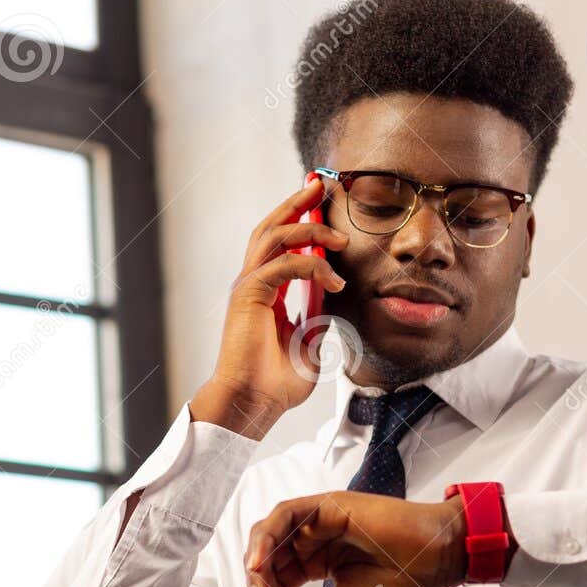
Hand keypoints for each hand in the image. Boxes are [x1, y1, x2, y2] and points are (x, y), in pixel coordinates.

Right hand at [189, 179, 348, 439]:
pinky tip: (332, 278)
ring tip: (338, 233)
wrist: (252, 403)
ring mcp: (248, 287)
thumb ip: (318, 320)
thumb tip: (334, 301)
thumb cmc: (276, 384)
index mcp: (265, 292)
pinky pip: (282, 265)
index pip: (281, 244)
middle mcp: (253, 283)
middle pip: (272, 227)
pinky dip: (311, 266)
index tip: (321, 201)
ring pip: (274, 236)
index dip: (300, 219)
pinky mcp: (249, 296)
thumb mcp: (309, 345)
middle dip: (297, 203)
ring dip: (308, 227)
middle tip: (321, 184)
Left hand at [244, 492, 467, 586]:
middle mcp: (312, 540)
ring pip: (268, 537)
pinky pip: (283, 515)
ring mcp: (316, 521)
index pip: (276, 582)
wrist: (434, 562)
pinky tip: (260, 564)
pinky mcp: (324, 505)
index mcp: (315, 563)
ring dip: (258, 567)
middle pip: (267, 560)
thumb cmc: (401, 584)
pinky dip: (266, 538)